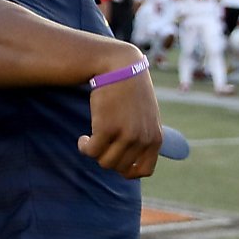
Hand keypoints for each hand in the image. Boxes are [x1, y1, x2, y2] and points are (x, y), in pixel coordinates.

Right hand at [79, 63, 164, 179]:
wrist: (120, 67)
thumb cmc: (131, 91)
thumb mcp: (146, 116)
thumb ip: (143, 136)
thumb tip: (130, 161)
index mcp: (155, 139)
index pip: (144, 170)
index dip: (126, 170)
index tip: (114, 158)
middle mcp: (143, 139)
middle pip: (119, 167)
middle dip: (106, 158)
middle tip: (99, 144)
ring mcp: (126, 135)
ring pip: (105, 162)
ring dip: (94, 154)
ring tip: (89, 141)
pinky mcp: (106, 128)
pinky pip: (91, 151)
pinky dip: (84, 148)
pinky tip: (82, 138)